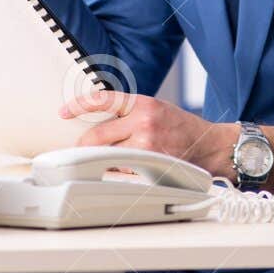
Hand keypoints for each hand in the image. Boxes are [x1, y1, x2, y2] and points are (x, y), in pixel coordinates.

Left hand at [62, 90, 237, 177]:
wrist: (210, 146)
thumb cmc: (180, 126)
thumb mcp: (155, 108)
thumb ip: (127, 112)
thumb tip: (92, 121)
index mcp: (143, 103)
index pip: (102, 100)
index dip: (78, 106)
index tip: (63, 112)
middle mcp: (144, 123)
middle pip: (96, 137)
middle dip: (84, 146)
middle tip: (82, 149)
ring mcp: (147, 147)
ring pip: (106, 157)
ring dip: (103, 161)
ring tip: (115, 158)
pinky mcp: (151, 168)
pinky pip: (120, 173)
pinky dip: (118, 172)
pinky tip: (128, 169)